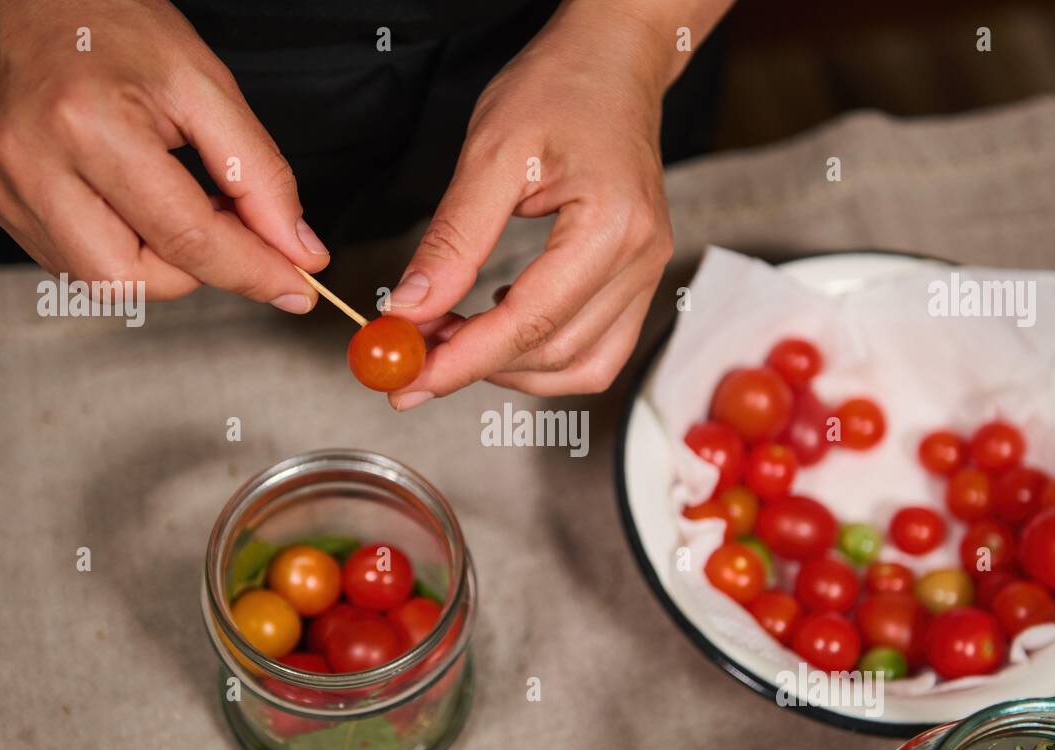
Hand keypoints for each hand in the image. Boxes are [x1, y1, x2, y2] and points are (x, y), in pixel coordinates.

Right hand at [0, 0, 327, 310]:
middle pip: (143, 278)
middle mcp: (37, 168)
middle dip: (201, 267)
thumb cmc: (114, 26)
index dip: (254, 271)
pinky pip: (79, 264)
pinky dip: (125, 251)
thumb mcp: (206, 85)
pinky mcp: (2, 204)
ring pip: (108, 283)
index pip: (190, 238)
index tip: (298, 286)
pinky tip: (136, 204)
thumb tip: (299, 251)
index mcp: (91, 128)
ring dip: (163, 264)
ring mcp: (11, 191)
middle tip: (227, 218)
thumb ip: (261, 176)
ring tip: (177, 203)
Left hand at [384, 1, 682, 405]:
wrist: (611, 64)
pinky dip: (543, 355)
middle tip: (412, 353)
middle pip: (554, 353)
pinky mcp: (637, 280)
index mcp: (612, 227)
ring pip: (580, 366)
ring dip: (510, 369)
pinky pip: (596, 349)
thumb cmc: (559, 90)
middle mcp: (641, 260)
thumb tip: (411, 308)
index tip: (408, 380)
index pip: (531, 322)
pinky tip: (501, 323)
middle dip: (477, 365)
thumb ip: (453, 239)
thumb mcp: (490, 153)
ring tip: (452, 339)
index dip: (464, 360)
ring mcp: (646, 275)